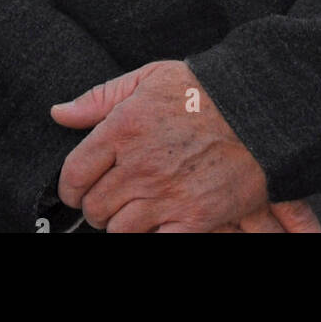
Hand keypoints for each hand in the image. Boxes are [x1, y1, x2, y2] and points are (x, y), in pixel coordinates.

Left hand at [50, 59, 314, 232]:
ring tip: (135, 210)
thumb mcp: (148, 78)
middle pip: (94, 206)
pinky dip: (151, 236)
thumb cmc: (205, 89)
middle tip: (110, 198)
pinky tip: (157, 224)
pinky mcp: (194, 219)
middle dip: (97, 205)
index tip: (77, 188)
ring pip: (119, 230)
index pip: (74, 173)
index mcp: (123, 128)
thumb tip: (60, 113)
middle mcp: (139, 165)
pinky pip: (154, 243)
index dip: (70, 186)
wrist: (260, 107)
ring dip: (122, 223)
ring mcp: (166, 195)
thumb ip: (100, 98)